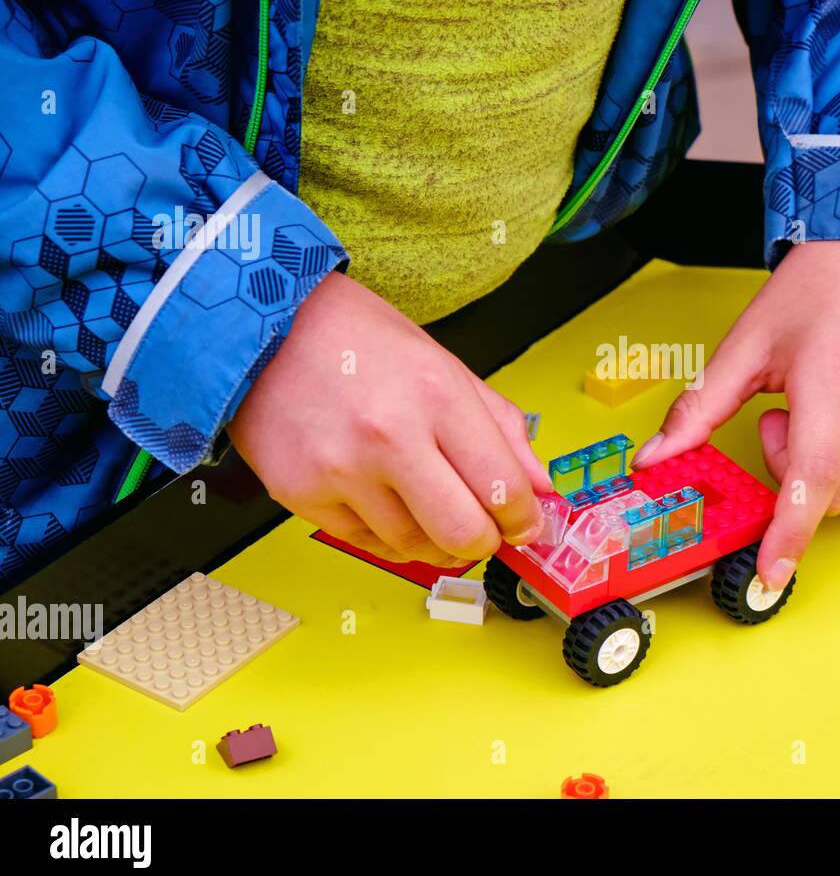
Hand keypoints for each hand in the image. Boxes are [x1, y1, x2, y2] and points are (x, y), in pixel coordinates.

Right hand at [228, 271, 551, 565]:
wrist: (263, 327)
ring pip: (413, 548)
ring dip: (434, 541)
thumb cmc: (358, 341)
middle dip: (486, 543)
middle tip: (486, 532)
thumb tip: (540, 488)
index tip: (526, 525)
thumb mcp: (445, 367)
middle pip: (463, 533)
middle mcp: (389, 437)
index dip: (525, 519)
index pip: (503, 488)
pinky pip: (364, 545)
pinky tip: (388, 506)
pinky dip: (387, 537)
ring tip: (430, 510)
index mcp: (436, 395)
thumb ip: (501, 429)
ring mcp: (341, 471)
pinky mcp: (300, 495)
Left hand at [632, 240, 839, 588]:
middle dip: (792, 474)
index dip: (791, 530)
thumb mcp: (745, 346)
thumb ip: (698, 409)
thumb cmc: (814, 292)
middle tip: (784, 416)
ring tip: (824, 410)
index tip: (773, 571)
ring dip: (828, 471)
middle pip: (828, 492)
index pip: (813, 474)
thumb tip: (654, 460)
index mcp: (832, 378)